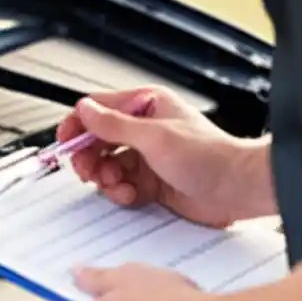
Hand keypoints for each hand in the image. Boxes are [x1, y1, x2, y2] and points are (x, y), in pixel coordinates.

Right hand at [58, 86, 275, 226]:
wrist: (236, 189)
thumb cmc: (209, 156)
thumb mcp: (153, 136)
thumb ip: (114, 124)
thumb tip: (85, 110)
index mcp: (146, 106)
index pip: (98, 109)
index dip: (78, 125)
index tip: (65, 141)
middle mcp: (144, 129)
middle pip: (97, 140)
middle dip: (90, 158)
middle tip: (89, 170)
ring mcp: (146, 156)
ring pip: (105, 166)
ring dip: (105, 178)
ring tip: (118, 184)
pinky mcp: (149, 181)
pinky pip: (120, 186)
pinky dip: (120, 193)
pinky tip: (131, 194)